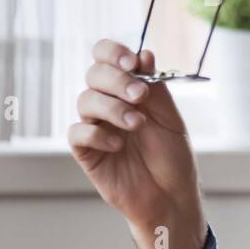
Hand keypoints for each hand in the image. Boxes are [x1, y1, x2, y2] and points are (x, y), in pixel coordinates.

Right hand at [68, 39, 205, 248]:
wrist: (171, 195)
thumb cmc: (172, 156)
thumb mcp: (171, 119)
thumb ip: (156, 88)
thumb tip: (144, 53)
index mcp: (128, 90)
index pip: (107, 58)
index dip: (113, 53)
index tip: (133, 63)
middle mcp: (108, 104)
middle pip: (94, 74)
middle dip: (117, 81)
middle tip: (141, 96)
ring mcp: (96, 126)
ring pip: (85, 100)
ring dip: (112, 108)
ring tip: (137, 124)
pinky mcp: (86, 151)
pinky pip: (77, 133)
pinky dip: (97, 134)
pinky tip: (118, 145)